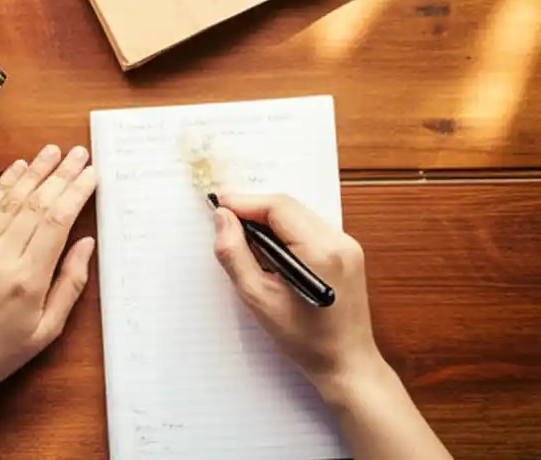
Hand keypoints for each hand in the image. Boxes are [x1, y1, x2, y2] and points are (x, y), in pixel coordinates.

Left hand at [0, 145, 97, 403]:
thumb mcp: (46, 331)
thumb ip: (70, 285)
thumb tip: (87, 244)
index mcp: (27, 280)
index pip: (57, 221)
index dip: (76, 192)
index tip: (92, 173)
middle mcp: (1, 258)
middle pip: (36, 204)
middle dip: (60, 174)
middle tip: (79, 153)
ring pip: (10, 201)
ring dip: (34, 172)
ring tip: (52, 151)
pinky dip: (2, 186)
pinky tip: (17, 169)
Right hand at [212, 194, 384, 393]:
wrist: (346, 363)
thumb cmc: (305, 340)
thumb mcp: (258, 297)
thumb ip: (234, 254)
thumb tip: (222, 218)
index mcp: (321, 251)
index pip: (277, 207)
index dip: (243, 202)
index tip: (217, 205)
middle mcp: (339, 241)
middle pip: (288, 207)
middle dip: (253, 210)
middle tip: (224, 223)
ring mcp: (347, 245)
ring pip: (297, 215)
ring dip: (268, 221)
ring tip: (244, 241)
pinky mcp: (347, 252)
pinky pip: (308, 228)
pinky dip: (284, 232)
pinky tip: (269, 252)